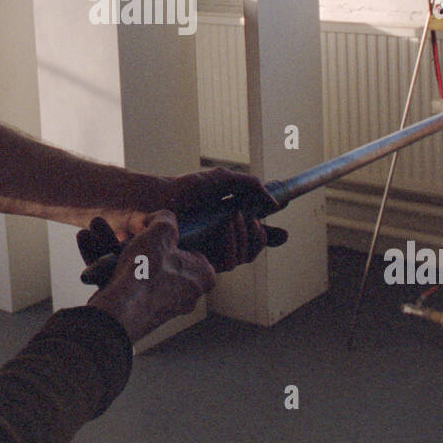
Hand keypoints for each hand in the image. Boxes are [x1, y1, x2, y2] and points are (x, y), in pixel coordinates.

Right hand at [85, 214, 215, 342]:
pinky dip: (102, 263)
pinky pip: (119, 280)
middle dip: (131, 238)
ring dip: (110, 246)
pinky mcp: (133, 309)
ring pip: (133, 267)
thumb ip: (165, 219)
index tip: (155, 227)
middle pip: (157, 256)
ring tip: (93, 228)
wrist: (119, 313)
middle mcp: (183, 293)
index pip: (192, 248)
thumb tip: (159, 219)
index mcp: (201, 276)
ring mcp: (157, 303)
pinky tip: (85, 242)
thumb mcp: (161, 231)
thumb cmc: (147, 275)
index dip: (172, 234)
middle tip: (119, 228)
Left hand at [147, 167, 283, 271]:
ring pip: (245, 256)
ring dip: (248, 237)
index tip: (284, 230)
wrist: (157, 200)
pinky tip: (229, 227)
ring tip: (238, 217)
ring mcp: (212, 251)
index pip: (256, 234)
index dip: (272, 235)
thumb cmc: (186, 189)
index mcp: (229, 221)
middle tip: (258, 222)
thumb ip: (250, 186)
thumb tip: (274, 203)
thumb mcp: (222, 179)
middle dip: (263, 238)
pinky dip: (234, 244)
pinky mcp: (202, 261)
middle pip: (254, 249)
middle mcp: (222, 238)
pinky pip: (229, 262)